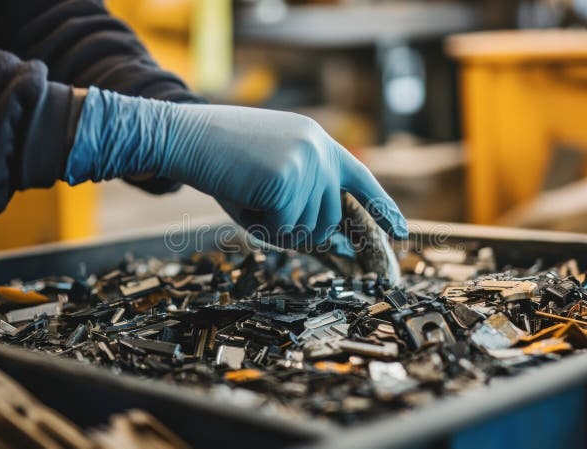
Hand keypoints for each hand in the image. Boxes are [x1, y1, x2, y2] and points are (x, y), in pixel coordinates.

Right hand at [65, 87, 407, 246]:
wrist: (184, 136)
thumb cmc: (223, 161)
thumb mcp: (272, 176)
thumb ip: (306, 200)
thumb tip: (340, 243)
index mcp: (318, 142)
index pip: (361, 180)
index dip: (382, 207)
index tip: (402, 231)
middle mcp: (320, 150)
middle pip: (330, 219)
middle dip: (300, 229)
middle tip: (263, 210)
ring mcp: (306, 163)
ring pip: (307, 228)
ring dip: (276, 226)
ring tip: (250, 194)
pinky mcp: (287, 180)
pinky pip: (282, 228)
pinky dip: (260, 225)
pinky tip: (242, 195)